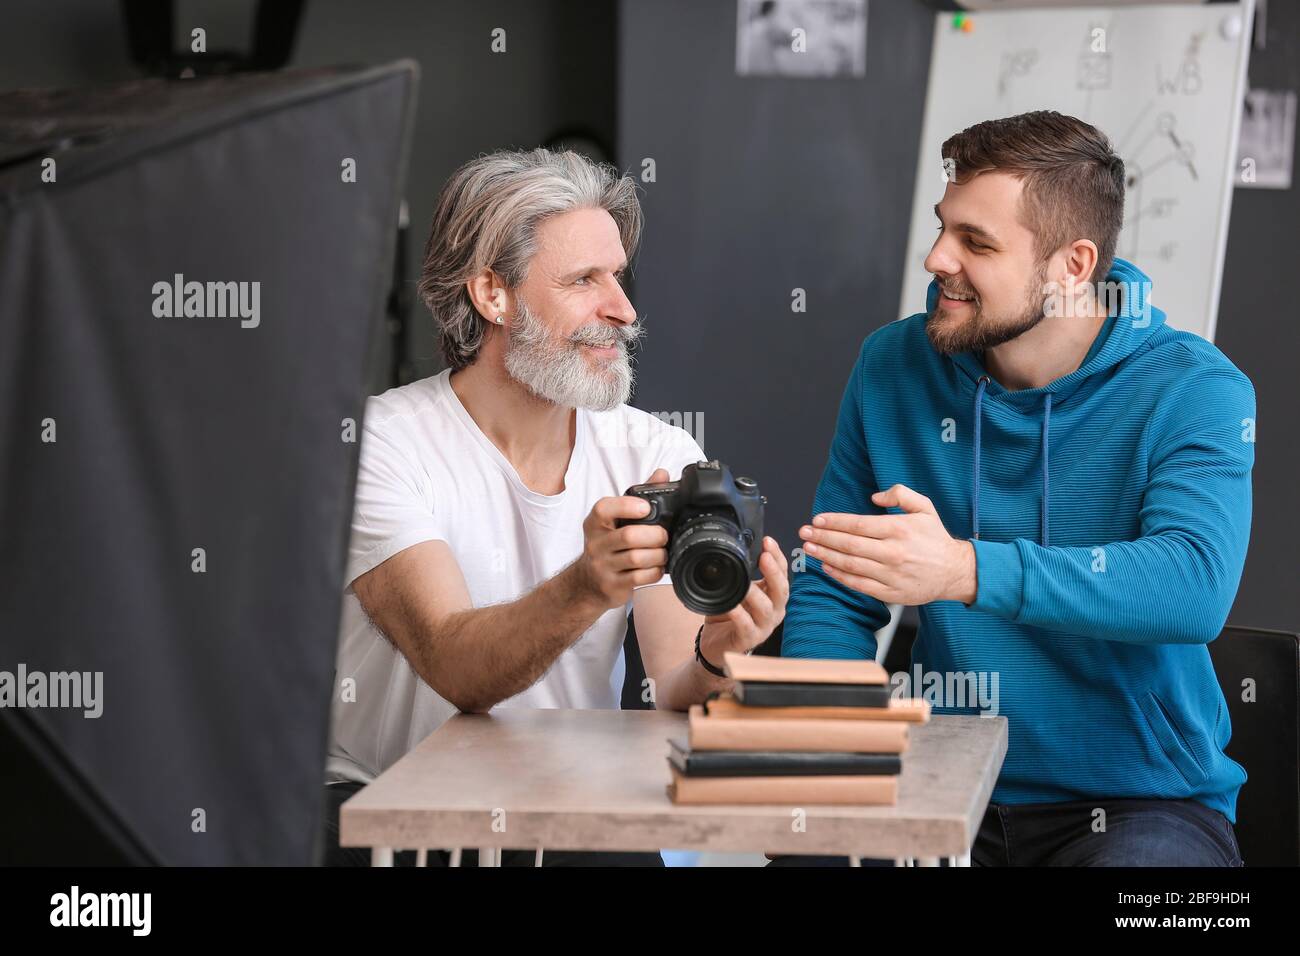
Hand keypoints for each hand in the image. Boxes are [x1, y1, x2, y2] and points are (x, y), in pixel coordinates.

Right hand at [570, 468, 672, 610]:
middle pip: (628, 536)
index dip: (627, 506)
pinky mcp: (612, 585)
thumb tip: (661, 474)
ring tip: (663, 552)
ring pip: (636, 558)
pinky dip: (655, 572)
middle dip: (654, 535)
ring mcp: (602, 566)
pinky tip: (657, 567)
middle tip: (663, 536)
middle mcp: (596, 543)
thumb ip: (637, 496)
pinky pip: (639, 578)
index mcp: (595, 523)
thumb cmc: (606, 546)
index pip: (604, 509)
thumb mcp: (614, 520)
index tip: (646, 508)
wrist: (586, 583)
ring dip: (658, 555)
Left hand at [699, 535, 788, 661]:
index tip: (768, 541)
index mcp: (774, 596)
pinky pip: (746, 626)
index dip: (778, 556)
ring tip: (746, 583)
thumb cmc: (732, 614)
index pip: (783, 573)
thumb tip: (741, 547)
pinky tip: (731, 606)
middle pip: (781, 590)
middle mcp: (774, 611)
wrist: (718, 643)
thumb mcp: (741, 590)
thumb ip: (744, 573)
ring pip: (766, 609)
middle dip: (774, 572)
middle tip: (764, 556)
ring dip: (756, 594)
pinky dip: (739, 614)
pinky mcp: (749, 639)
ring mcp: (763, 627)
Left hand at [797, 484, 976, 604]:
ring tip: (809, 547)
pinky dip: (839, 576)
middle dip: (823, 537)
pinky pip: (859, 584)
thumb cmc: (935, 538)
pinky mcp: (890, 593)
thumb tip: (875, 496)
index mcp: (899, 530)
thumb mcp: (925, 507)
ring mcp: (890, 574)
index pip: (858, 524)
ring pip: (850, 565)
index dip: (834, 522)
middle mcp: (893, 552)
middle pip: (849, 545)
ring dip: (826, 556)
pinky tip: (826, 567)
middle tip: (805, 532)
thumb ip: (900, 494)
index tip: (817, 519)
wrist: (954, 572)